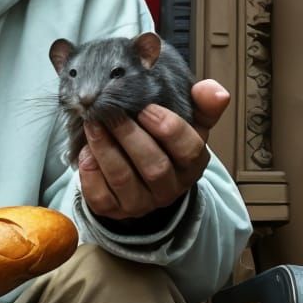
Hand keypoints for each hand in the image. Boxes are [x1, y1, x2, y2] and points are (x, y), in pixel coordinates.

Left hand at [79, 80, 229, 221]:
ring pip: (123, 179)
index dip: (169, 129)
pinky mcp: (113, 210)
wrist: (141, 180)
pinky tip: (85, 152)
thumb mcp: (189, 123)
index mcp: (192, 165)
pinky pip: (100, 197)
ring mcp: (140, 203)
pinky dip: (90, 173)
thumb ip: (203, 104)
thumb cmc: (165, 143)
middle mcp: (169, 189)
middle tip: (110, 111)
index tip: (146, 108)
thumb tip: (218, 92)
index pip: (190, 151)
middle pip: (154, 167)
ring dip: (105, 149)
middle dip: (129, 136)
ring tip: (92, 124)